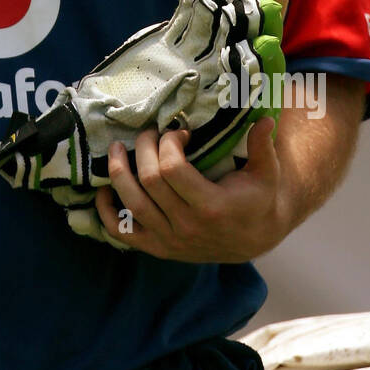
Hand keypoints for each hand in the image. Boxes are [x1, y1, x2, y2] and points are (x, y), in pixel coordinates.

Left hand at [93, 117, 289, 261]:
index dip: (168, 144)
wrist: (255, 238)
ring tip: (116, 149)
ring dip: (118, 172)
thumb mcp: (267, 173)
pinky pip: (123, 233)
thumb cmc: (258, 198)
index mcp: (212, 206)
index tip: (178, 132)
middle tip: (149, 133)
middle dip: (144, 148)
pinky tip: (103, 192)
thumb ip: (263, 146)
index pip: (172, 170)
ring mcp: (170, 240)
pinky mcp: (159, 249)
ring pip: (132, 203)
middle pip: (149, 181)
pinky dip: (107, 213)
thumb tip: (266, 120)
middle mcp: (188, 226)